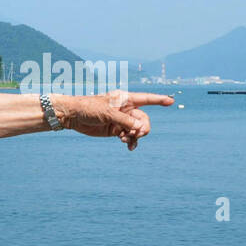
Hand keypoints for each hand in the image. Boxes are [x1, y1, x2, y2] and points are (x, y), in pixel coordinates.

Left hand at [57, 90, 174, 149]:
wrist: (73, 116)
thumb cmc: (89, 108)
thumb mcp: (108, 114)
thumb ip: (125, 121)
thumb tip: (140, 129)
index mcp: (125, 99)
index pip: (146, 99)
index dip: (160, 100)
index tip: (171, 101)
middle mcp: (126, 109)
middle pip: (144, 120)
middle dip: (142, 128)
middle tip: (135, 134)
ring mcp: (121, 120)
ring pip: (137, 130)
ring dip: (135, 136)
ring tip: (125, 140)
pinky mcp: (116, 130)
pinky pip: (129, 137)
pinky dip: (131, 141)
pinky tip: (128, 147)